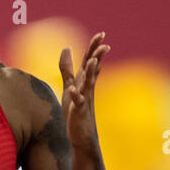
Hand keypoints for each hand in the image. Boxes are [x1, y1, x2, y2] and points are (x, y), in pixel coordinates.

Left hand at [58, 32, 109, 150]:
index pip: (91, 61)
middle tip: (104, 42)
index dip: (95, 48)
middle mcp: (87, 88)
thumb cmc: (75, 111)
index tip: (101, 34)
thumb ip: (67, 68)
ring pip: (88, 84)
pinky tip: (72, 91)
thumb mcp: (69, 86)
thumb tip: (66, 48)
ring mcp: (84, 99)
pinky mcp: (79, 112)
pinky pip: (78, 103)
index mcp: (84, 81)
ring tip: (91, 61)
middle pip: (92, 68)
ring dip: (90, 72)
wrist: (80, 136)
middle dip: (97, 55)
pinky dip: (75, 96)